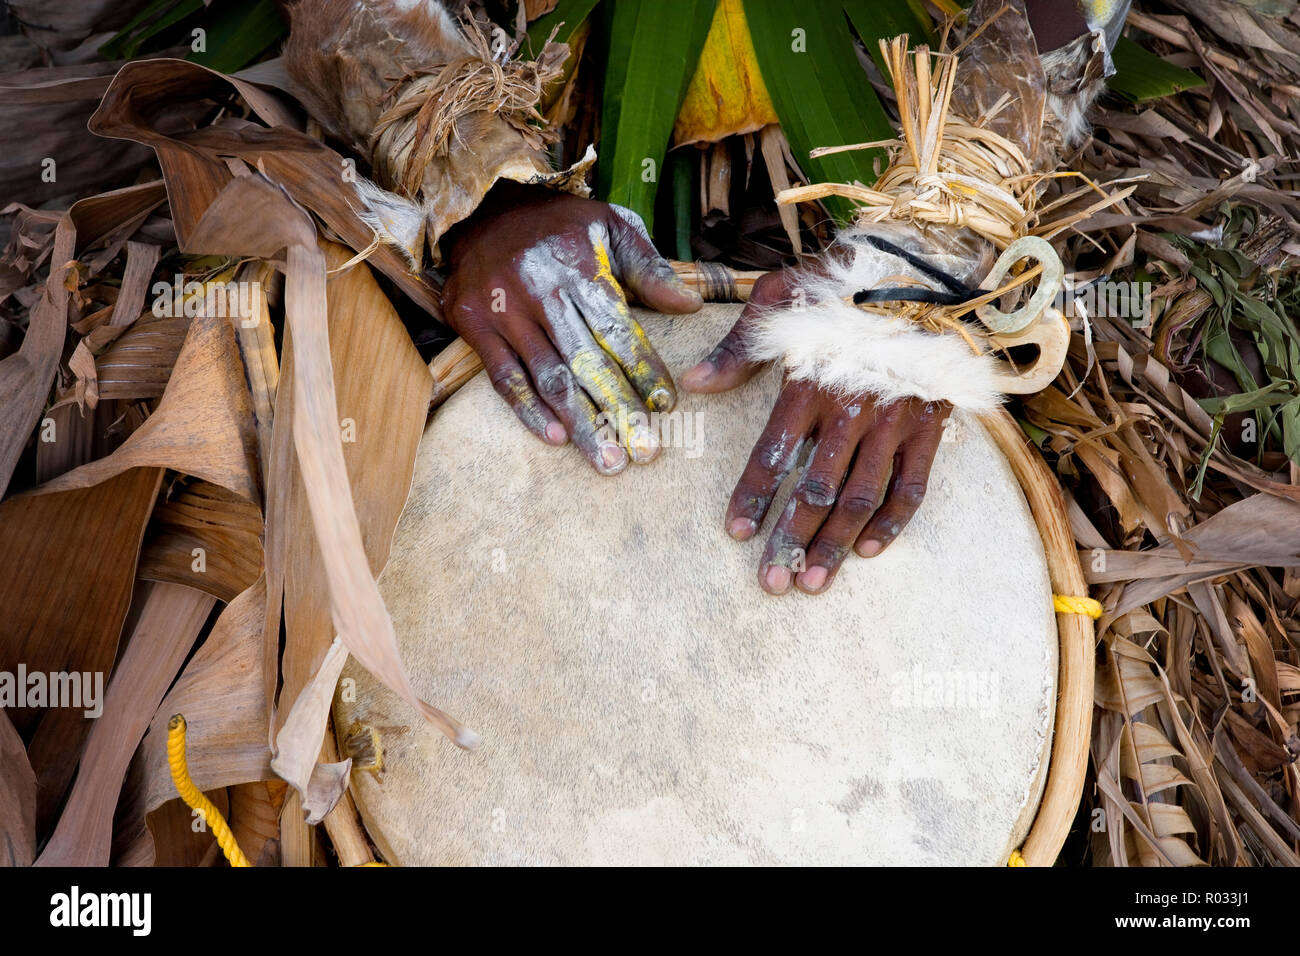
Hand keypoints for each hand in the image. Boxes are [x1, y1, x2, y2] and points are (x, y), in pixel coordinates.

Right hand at [441, 182, 701, 474]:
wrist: (479, 205)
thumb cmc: (556, 222)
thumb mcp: (609, 225)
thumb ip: (648, 266)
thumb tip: (689, 306)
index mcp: (579, 267)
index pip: (619, 328)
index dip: (643, 369)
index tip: (667, 405)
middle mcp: (541, 292)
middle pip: (587, 361)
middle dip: (619, 411)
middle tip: (645, 452)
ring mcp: (505, 311)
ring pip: (549, 378)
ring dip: (581, 424)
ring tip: (608, 460)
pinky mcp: (475, 325)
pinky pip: (505, 378)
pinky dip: (529, 411)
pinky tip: (556, 438)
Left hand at [682, 267, 950, 595]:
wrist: (927, 268)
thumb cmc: (843, 283)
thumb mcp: (782, 299)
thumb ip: (739, 347)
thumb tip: (693, 383)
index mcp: (808, 382)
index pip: (773, 454)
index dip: (752, 497)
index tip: (735, 533)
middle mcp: (850, 410)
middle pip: (815, 490)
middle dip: (790, 540)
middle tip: (771, 581)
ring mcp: (894, 421)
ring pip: (860, 498)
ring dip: (835, 545)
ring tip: (812, 582)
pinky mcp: (929, 426)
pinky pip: (911, 486)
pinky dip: (892, 522)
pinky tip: (868, 552)